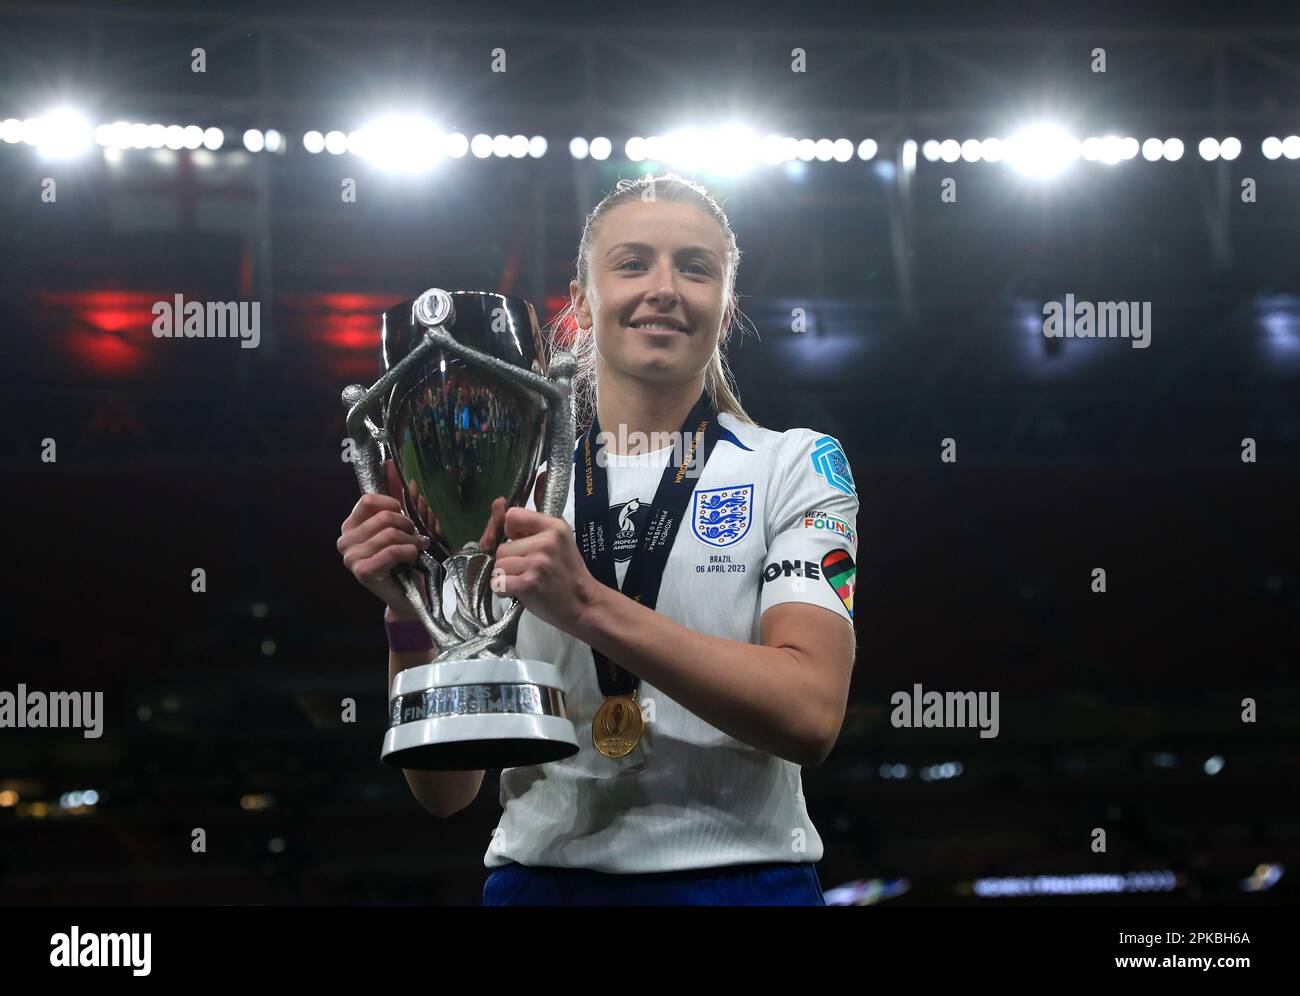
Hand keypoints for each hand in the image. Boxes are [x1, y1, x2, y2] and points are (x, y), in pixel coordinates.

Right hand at [337, 459, 430, 615]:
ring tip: (417, 547)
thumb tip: (390, 463)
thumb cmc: (403, 558)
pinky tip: (413, 558)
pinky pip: (392, 551)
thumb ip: (394, 495)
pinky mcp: (362, 571)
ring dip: (411, 540)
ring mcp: (350, 557)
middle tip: (416, 536)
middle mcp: (345, 540)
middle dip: (408, 525)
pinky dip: (409, 552)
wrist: (408, 595)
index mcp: (351, 525)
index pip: (368, 500)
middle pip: (384, 517)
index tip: (406, 516)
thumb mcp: (400, 524)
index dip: (393, 503)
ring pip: (390, 533)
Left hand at [490, 506, 603, 635]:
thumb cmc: (568, 573)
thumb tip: (497, 504)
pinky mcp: (530, 583)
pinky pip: (498, 583)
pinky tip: (519, 592)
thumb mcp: (559, 541)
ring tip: (526, 582)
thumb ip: (532, 525)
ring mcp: (538, 562)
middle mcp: (546, 541)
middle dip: (510, 562)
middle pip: (502, 548)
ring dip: (507, 577)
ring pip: (499, 566)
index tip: (520, 545)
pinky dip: (503, 590)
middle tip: (529, 571)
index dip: (510, 533)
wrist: (584, 604)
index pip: (512, 516)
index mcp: (554, 526)